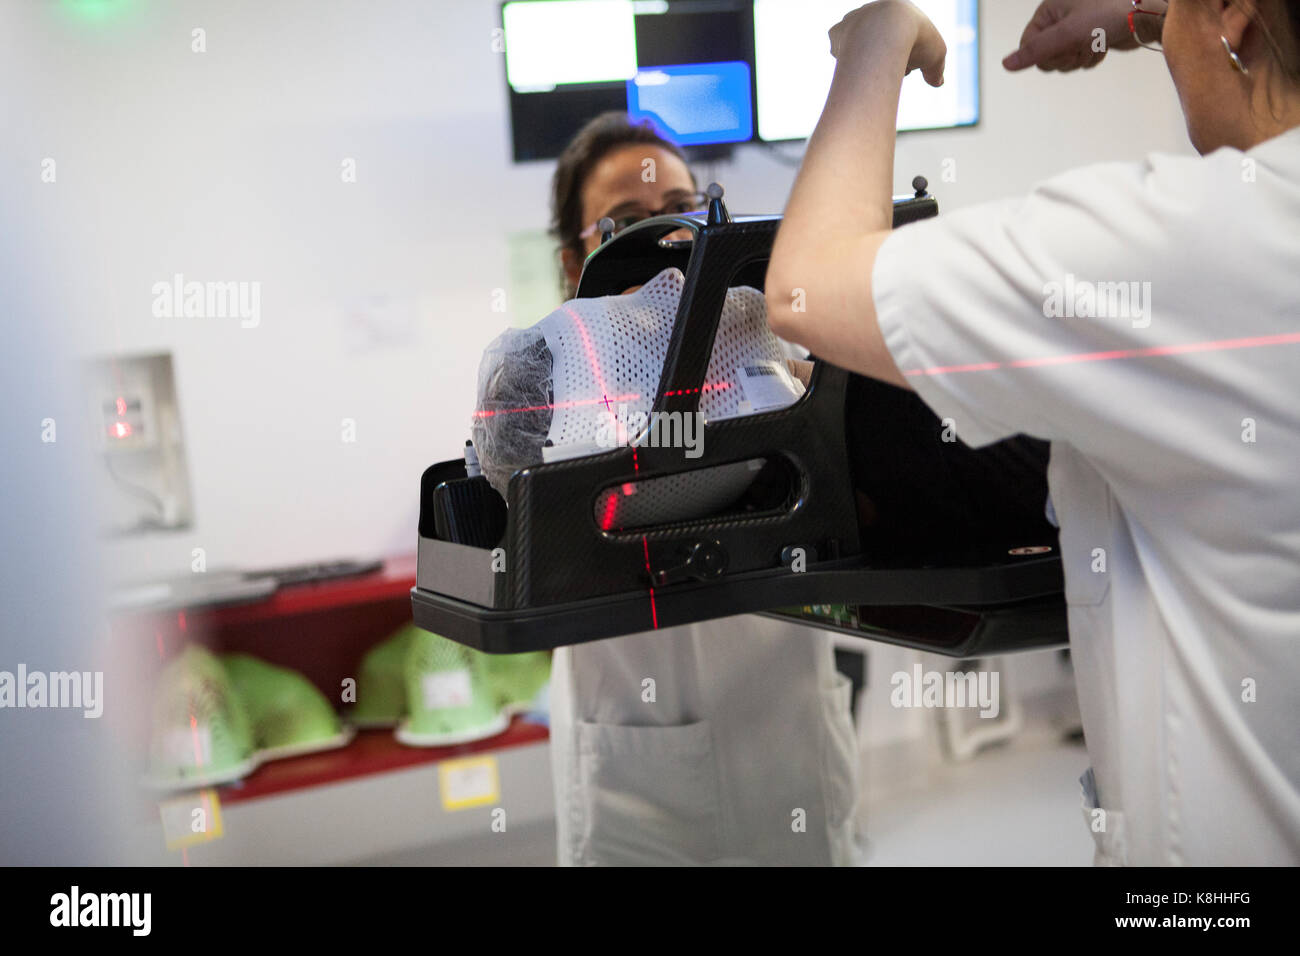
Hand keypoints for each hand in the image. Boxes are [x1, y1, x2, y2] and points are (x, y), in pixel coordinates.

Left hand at [829, 1, 946, 87]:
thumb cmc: (917, 40)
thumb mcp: (936, 56)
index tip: (906, 64)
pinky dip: (847, 61)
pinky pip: (838, 50)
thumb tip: (937, 82)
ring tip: (874, 70)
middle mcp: (871, 10)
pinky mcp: (836, 32)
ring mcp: (852, 19)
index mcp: (896, 10)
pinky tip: (856, 68)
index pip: (900, 35)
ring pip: (857, 45)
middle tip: (891, 68)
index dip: (906, 54)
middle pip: (877, 41)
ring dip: (865, 59)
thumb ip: (935, 70)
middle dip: (884, 57)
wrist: (888, 30)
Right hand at [1002, 0, 1142, 72]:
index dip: (1044, 54)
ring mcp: (1076, 28)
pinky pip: (1079, 60)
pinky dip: (1091, 57)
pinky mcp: (1091, 38)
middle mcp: (1060, 17)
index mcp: (1049, 10)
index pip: (1028, 45)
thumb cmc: (1110, 12)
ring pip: (1063, 61)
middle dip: (1065, 56)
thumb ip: (1035, 51)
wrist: (1148, 13)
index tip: (1064, 46)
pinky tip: (1104, 45)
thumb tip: (1006, 65)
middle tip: (1082, 44)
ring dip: (1079, 58)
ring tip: (1096, 43)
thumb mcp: (1068, 33)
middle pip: (1045, 56)